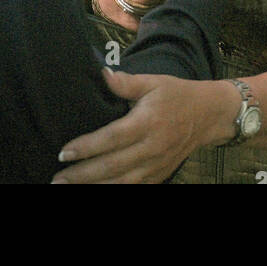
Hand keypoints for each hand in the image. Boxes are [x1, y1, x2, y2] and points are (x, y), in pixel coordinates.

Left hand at [52, 72, 231, 181]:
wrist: (208, 115)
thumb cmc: (177, 95)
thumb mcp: (154, 82)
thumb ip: (126, 82)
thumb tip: (102, 75)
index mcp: (148, 123)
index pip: (112, 138)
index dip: (87, 147)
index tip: (63, 152)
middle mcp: (152, 148)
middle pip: (113, 166)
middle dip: (82, 175)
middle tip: (57, 179)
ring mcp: (157, 165)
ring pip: (122, 183)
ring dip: (95, 187)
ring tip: (69, 188)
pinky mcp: (160, 175)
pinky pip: (134, 188)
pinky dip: (115, 191)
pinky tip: (95, 190)